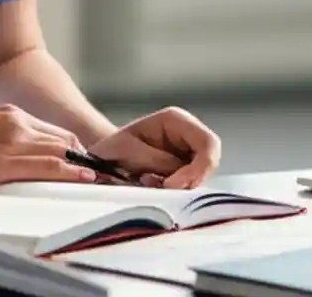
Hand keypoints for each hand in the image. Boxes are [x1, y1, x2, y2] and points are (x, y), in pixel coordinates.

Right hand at [0, 104, 97, 190]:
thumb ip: (1, 141)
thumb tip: (18, 158)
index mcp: (8, 113)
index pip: (53, 132)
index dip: (74, 151)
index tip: (88, 165)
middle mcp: (14, 120)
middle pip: (64, 140)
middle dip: (85, 158)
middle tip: (103, 176)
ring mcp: (9, 139)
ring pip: (61, 151)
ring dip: (84, 167)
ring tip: (103, 180)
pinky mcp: (1, 160)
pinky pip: (46, 165)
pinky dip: (70, 172)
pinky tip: (84, 178)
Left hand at [89, 107, 220, 189]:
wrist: (102, 157)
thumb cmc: (112, 148)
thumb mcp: (128, 150)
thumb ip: (155, 161)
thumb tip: (177, 179)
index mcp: (176, 120)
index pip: (208, 143)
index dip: (199, 168)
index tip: (173, 185)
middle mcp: (187, 134)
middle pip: (209, 162)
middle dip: (188, 180)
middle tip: (161, 188)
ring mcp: (187, 153)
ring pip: (200, 177)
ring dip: (179, 187)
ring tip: (147, 182)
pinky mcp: (183, 169)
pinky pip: (188, 184)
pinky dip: (173, 191)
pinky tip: (152, 185)